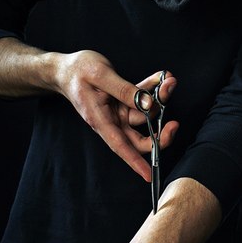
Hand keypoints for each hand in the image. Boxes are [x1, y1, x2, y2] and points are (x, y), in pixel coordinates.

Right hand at [52, 50, 179, 181]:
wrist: (67, 68)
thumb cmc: (78, 71)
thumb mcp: (100, 75)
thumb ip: (124, 90)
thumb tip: (146, 104)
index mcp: (101, 119)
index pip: (121, 146)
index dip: (135, 162)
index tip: (149, 175)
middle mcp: (111, 120)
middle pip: (139, 137)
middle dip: (159, 130)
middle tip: (174, 122)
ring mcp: (118, 112)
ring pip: (144, 114)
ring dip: (159, 98)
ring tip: (169, 81)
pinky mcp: (122, 101)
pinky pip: (141, 99)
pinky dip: (151, 89)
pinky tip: (160, 77)